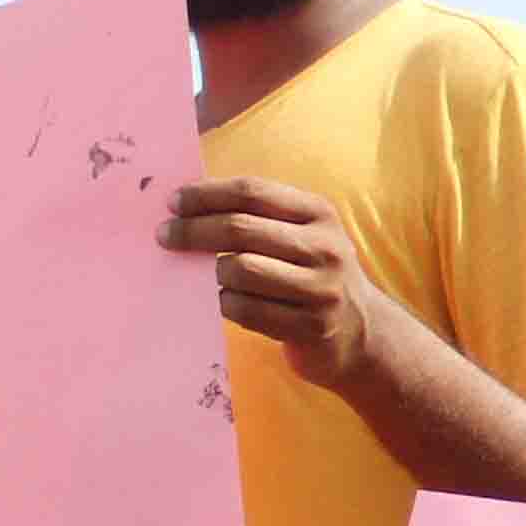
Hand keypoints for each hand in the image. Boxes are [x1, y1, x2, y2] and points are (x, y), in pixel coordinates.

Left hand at [162, 178, 383, 390]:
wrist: (361, 333)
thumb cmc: (313, 276)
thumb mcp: (302, 235)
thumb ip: (259, 217)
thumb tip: (188, 207)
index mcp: (319, 213)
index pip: (252, 191)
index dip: (207, 194)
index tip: (173, 202)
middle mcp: (324, 246)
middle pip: (241, 228)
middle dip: (194, 230)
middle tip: (164, 235)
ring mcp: (319, 289)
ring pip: (239, 270)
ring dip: (214, 273)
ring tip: (213, 276)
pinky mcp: (310, 327)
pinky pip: (246, 310)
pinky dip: (226, 303)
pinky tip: (227, 301)